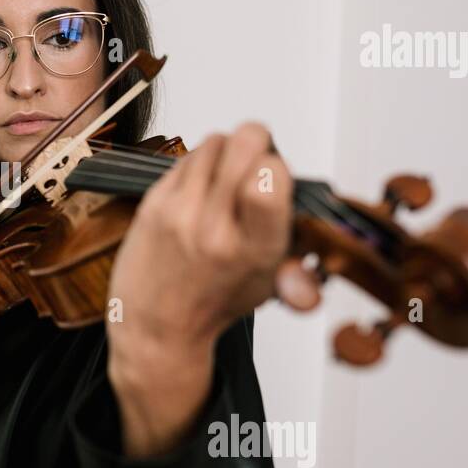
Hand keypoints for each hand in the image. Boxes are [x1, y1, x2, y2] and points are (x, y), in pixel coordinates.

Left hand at [105, 122, 311, 457]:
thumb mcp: (269, 288)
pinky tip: (199, 192)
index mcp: (255, 249)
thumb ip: (300, 272)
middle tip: (253, 166)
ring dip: (225, 153)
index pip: (270, 177)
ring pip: (215, 141)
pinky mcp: (153, 203)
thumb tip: (313, 282)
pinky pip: (185, 156)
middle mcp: (216, 228)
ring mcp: (180, 212)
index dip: (276, 165)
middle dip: (256, 144)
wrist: (155, 325)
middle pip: (246, 141)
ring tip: (224, 182)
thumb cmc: (214, 301)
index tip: (272, 177)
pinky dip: (197, 166)